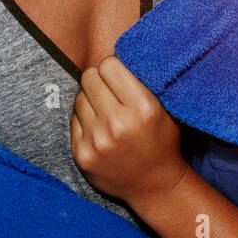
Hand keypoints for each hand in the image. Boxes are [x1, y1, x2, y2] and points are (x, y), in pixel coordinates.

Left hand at [70, 56, 187, 205]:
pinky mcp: (81, 154)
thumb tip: (119, 51)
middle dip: (99, 80)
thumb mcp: (164, 108)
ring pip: (79, 97)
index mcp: (142, 108)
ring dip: (91, 100)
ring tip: (106, 113)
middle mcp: (117, 123)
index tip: (119, 77)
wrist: (155, 186)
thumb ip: (142, 81)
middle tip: (110, 92)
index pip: (109, 65)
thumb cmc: (162, 141)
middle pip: (89, 77)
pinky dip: (84, 120)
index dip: (114, 68)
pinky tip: (99, 129)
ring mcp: (96, 140)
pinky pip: (73, 119)